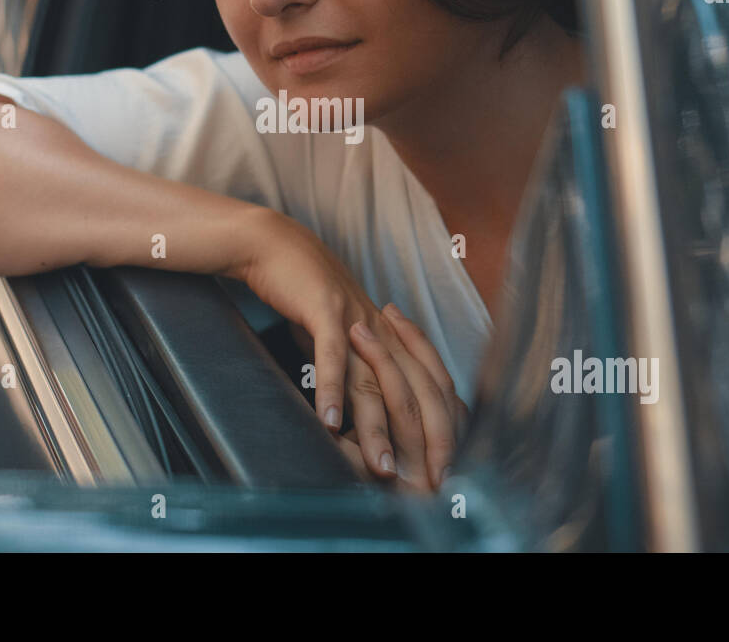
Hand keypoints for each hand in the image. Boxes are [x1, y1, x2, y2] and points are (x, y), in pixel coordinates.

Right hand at [236, 210, 467, 489]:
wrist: (280, 247)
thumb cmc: (311, 299)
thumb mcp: (347, 338)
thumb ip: (363, 372)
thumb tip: (368, 420)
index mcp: (395, 339)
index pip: (434, 389)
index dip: (446, 429)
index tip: (449, 471)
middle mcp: (385, 332)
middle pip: (417, 391)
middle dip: (427, 441)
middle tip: (428, 482)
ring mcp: (356, 321)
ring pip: (374, 382)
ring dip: (378, 429)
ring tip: (381, 469)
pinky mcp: (324, 312)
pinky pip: (330, 357)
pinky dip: (331, 391)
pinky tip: (328, 423)